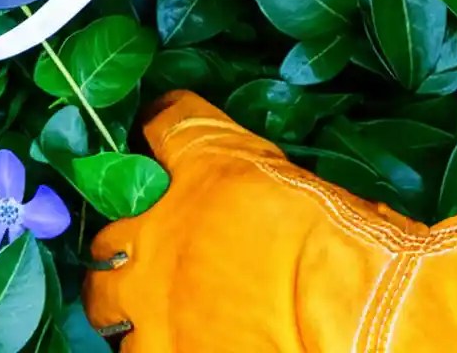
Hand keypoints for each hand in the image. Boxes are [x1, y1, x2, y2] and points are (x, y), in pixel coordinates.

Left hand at [82, 92, 456, 351]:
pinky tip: (174, 344)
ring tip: (153, 313)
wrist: (354, 315)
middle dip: (125, 243)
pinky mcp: (160, 351)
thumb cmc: (351, 247)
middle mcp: (158, 228)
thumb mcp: (315, 191)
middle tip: (147, 254)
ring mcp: (149, 298)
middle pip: (109, 230)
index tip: (162, 134)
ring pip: (103, 300)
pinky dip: (153, 346)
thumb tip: (274, 198)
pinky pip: (132, 351)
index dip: (162, 129)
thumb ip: (271, 182)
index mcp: (204, 168)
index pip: (166, 125)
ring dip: (127, 303)